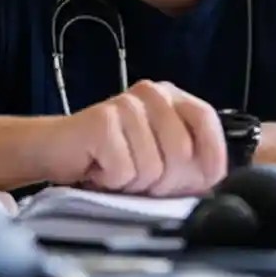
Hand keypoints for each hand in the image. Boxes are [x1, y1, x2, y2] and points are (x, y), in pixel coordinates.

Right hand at [43, 80, 227, 196]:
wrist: (55, 151)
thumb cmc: (112, 158)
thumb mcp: (159, 157)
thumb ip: (190, 162)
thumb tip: (220, 182)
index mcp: (170, 96)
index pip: (205, 119)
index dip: (212, 155)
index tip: (208, 181)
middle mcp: (151, 93)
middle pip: (181, 151)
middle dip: (164, 182)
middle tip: (141, 180)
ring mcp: (125, 105)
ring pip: (153, 168)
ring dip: (133, 183)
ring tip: (116, 171)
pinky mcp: (102, 121)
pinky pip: (125, 171)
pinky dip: (111, 181)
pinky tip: (98, 169)